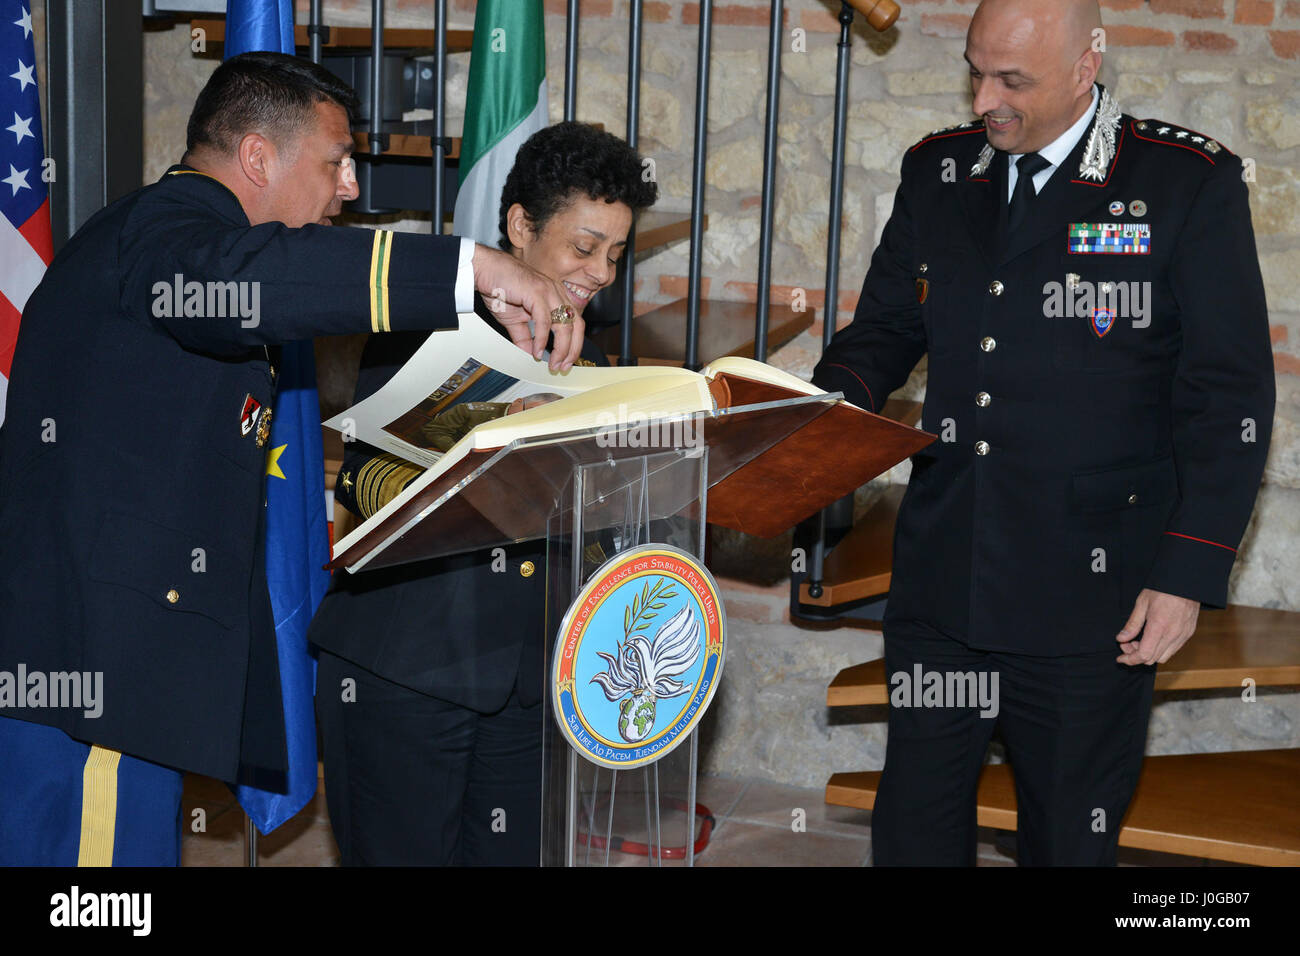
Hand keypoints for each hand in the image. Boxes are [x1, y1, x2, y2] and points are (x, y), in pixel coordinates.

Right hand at [471, 244, 584, 371]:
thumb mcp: (515, 319)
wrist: (483, 269)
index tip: (566, 362)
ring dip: (561, 348)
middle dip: (572, 350)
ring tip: (553, 364)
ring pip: (565, 324)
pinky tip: (537, 351)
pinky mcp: (536, 291)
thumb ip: (526, 338)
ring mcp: (548, 291)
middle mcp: (556, 293)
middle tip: (563, 367)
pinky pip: (545, 320)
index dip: (574, 344)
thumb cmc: (499, 286)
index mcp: (556, 297)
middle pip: (576, 325)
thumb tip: (531, 355)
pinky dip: (542, 339)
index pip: (575, 323)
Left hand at [1115, 588, 1199, 665]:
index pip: (1144, 655)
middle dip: (1136, 655)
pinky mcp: (1188, 634)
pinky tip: (1153, 638)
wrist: (1186, 582)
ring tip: (1140, 640)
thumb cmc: (1163, 590)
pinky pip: (1173, 650)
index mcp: (1159, 627)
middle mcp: (1172, 635)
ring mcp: (1182, 635)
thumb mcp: (1142, 603)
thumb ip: (1132, 624)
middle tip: (1127, 643)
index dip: (1130, 659)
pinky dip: (1160, 650)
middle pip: (1152, 659)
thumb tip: (1121, 639)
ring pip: (1163, 657)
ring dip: (1149, 654)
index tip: (1120, 658)